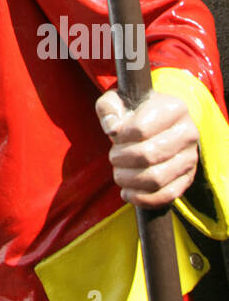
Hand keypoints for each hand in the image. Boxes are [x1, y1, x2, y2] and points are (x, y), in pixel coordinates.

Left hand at [96, 88, 199, 207]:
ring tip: (118, 173)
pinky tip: (127, 192)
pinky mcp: (188, 179)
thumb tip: (112, 129)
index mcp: (174, 107)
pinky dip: (142, 199)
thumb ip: (109, 109)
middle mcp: (189, 132)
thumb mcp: (117, 101)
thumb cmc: (133, 112)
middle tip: (113, 157)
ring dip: (129, 180)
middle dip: (122, 160)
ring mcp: (191, 157)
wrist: (156, 124)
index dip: (121, 138)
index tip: (115, 136)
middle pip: (148, 155)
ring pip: (156, 178)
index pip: (141, 129)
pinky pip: (166, 196)